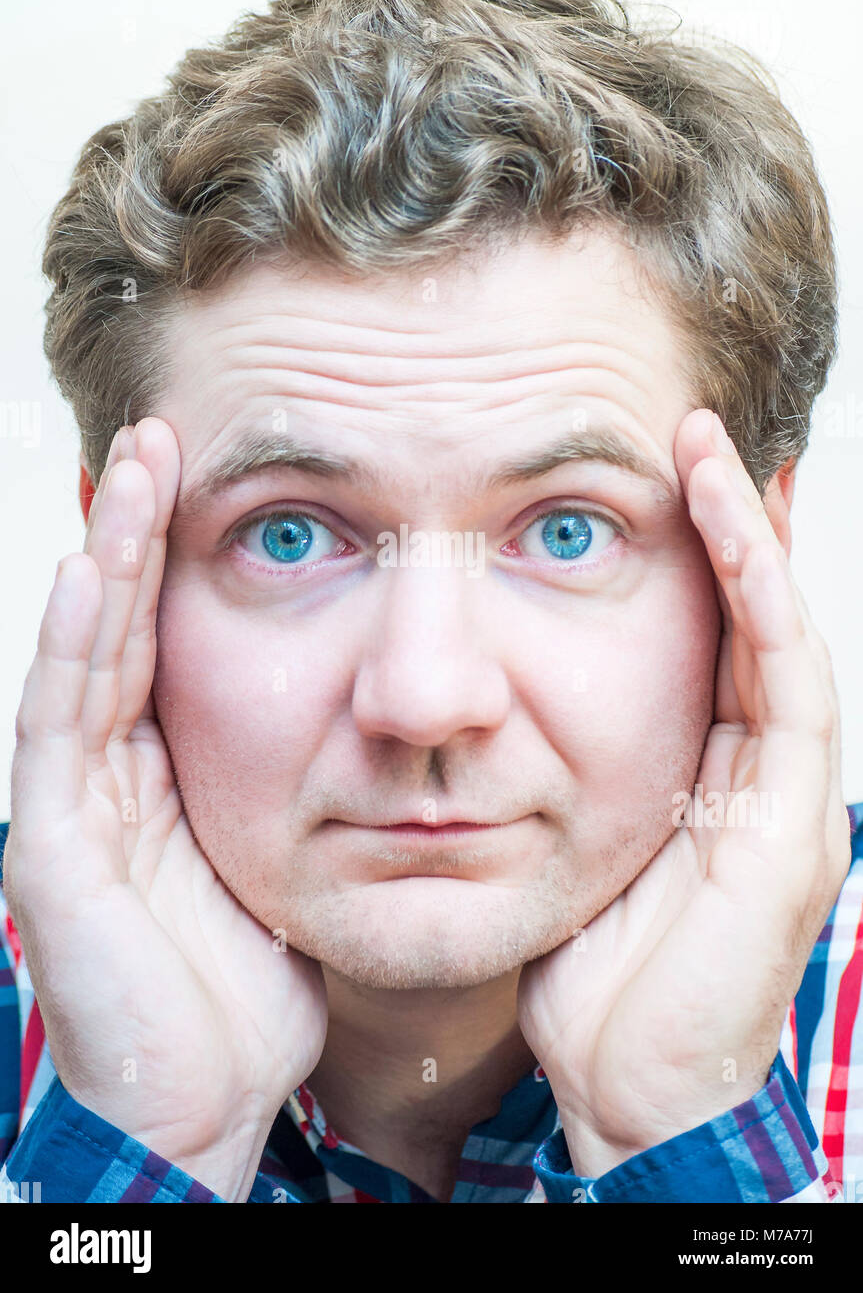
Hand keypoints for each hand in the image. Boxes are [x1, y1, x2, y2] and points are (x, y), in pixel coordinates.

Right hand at [3, 418, 327, 1200]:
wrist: (204, 1098)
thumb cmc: (256, 984)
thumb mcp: (304, 858)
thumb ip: (324, 783)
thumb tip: (408, 722)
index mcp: (171, 767)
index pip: (172, 635)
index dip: (186, 552)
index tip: (221, 470)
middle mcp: (114, 771)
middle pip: (125, 624)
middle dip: (144, 527)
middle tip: (169, 434)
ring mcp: (77, 804)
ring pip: (88, 653)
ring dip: (111, 555)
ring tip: (137, 466)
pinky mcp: (56, 847)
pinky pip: (62, 728)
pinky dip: (76, 646)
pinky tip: (94, 572)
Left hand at [516, 408, 851, 1177]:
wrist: (625, 1091)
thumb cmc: (590, 980)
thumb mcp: (567, 854)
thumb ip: (554, 778)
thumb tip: (481, 710)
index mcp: (713, 781)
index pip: (715, 644)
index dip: (698, 559)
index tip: (661, 476)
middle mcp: (762, 777)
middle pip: (756, 622)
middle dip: (735, 524)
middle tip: (702, 431)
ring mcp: (788, 796)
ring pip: (780, 632)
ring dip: (750, 535)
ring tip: (713, 448)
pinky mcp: (791, 821)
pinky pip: (786, 680)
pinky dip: (763, 594)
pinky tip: (732, 520)